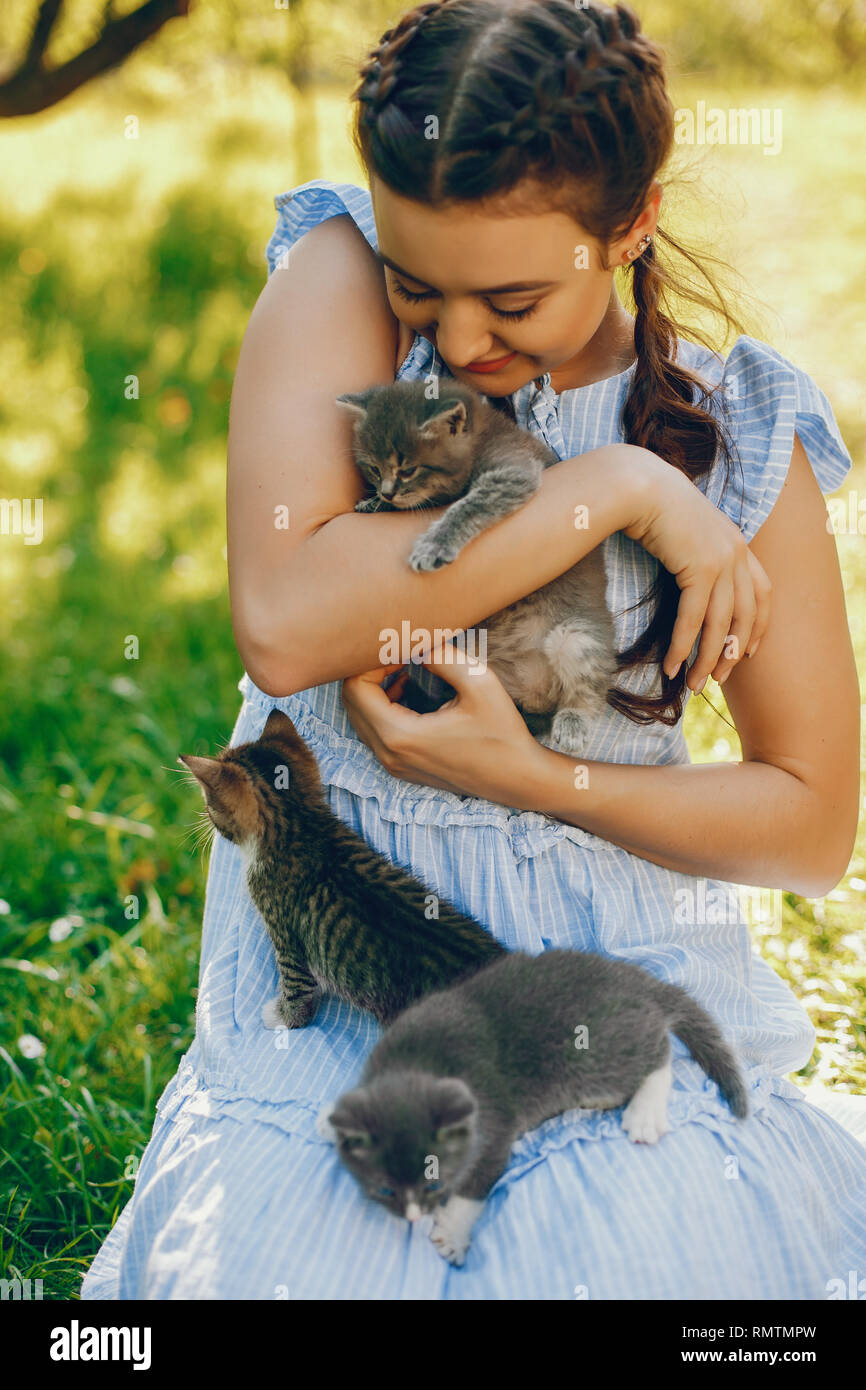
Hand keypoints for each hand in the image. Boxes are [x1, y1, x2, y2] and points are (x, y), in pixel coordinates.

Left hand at [340, 646, 540, 802]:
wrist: (518, 779)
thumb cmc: (502, 732)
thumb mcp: (479, 682)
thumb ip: (441, 655)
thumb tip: (415, 640)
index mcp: (399, 735)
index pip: (355, 688)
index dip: (371, 661)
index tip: (400, 649)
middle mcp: (388, 754)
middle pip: (351, 702)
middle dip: (368, 672)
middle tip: (398, 654)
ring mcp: (393, 764)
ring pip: (359, 717)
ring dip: (374, 688)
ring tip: (403, 668)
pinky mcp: (401, 767)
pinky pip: (374, 731)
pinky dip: (382, 706)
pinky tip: (408, 689)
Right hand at [623, 451, 770, 688]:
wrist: (639, 486)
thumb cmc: (653, 506)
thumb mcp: (686, 531)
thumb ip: (696, 554)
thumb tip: (689, 577)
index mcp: (737, 543)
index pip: (761, 592)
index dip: (757, 626)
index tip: (747, 652)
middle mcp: (737, 552)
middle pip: (745, 616)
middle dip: (732, 653)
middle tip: (718, 680)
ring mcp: (722, 560)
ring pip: (720, 624)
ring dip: (707, 659)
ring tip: (694, 684)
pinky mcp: (700, 567)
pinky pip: (693, 619)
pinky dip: (682, 646)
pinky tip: (672, 665)